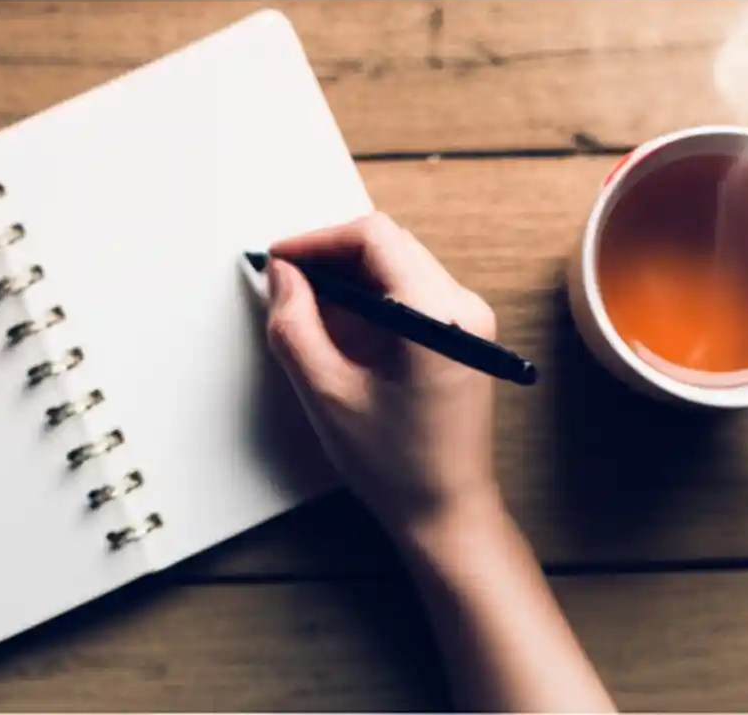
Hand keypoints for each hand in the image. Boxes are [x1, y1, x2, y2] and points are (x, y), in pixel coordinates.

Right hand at [263, 212, 500, 542]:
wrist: (446, 510)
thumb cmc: (395, 465)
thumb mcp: (327, 393)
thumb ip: (295, 326)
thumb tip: (283, 274)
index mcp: (436, 317)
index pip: (373, 237)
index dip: (316, 240)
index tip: (279, 261)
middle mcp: (463, 307)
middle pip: (387, 243)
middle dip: (329, 256)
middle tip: (285, 285)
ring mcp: (467, 318)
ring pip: (396, 262)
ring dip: (347, 276)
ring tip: (308, 312)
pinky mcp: (461, 332)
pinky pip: (408, 289)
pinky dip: (367, 296)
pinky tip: (339, 330)